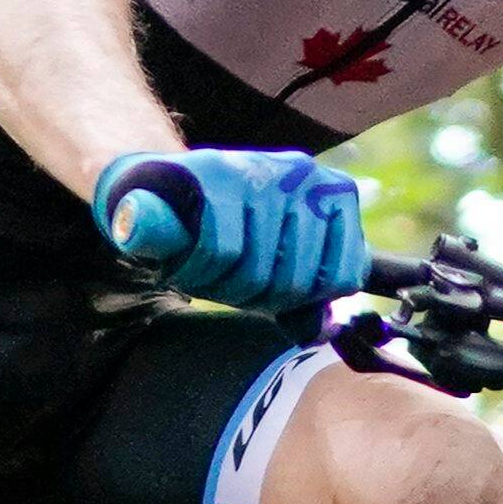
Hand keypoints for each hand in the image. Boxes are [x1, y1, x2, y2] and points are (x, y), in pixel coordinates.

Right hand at [90, 148, 367, 310]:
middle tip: (229, 284)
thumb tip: (322, 332)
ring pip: (259, 271)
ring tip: (207, 272)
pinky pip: (223, 252)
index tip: (274, 289)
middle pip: (297, 280)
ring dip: (223, 288)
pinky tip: (186, 262)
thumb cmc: (227, 231)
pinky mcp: (218, 173)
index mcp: (333, 194)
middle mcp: (304, 175)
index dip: (305, 299)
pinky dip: (200, 271)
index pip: (345, 275)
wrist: (156, 187)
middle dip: (257, 298)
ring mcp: (262, 171)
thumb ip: (307, 295)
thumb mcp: (276, 262)